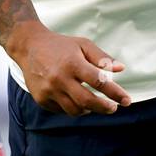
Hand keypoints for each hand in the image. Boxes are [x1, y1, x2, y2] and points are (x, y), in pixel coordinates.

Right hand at [6, 23, 131, 115]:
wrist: (28, 47)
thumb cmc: (60, 45)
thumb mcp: (82, 44)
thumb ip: (101, 57)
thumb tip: (121, 69)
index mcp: (73, 63)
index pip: (99, 81)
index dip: (115, 93)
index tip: (126, 100)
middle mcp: (60, 79)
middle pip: (88, 101)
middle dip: (104, 108)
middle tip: (113, 108)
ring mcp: (49, 91)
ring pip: (74, 110)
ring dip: (89, 110)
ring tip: (94, 103)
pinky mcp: (41, 99)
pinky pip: (62, 111)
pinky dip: (72, 108)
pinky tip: (76, 101)